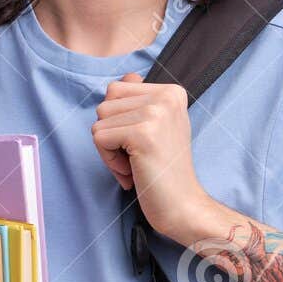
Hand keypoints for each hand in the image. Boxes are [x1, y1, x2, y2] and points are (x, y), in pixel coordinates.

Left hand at [91, 71, 216, 243]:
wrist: (183, 205)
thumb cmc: (165, 171)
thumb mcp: (158, 126)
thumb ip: (142, 100)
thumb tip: (128, 76)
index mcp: (172, 91)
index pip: (117, 89)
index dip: (120, 120)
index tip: (141, 143)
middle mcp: (167, 96)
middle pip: (105, 103)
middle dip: (111, 133)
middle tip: (136, 155)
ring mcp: (156, 113)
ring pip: (99, 121)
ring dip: (110, 149)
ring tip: (136, 163)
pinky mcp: (142, 133)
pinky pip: (99, 138)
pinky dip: (109, 160)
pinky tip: (133, 171)